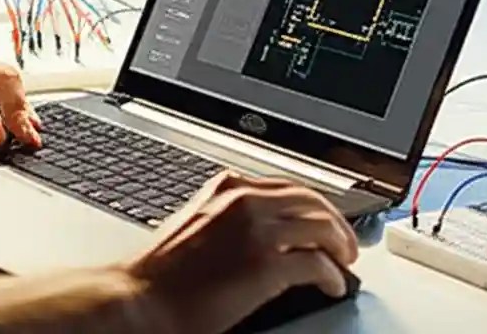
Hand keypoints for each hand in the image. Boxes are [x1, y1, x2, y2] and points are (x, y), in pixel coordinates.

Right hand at [125, 172, 358, 333]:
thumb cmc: (160, 275)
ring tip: (344, 263)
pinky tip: (333, 286)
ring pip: (322, 228)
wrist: (140, 300)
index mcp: (228, 187)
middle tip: (346, 243)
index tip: (326, 219)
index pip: (289, 186)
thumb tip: (266, 231)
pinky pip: (318, 264)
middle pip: (312, 201)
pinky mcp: (267, 264)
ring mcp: (258, 229)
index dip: (315, 205)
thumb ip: (230, 217)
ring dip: (340, 247)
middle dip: (336, 223)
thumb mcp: (197, 226)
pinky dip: (332, 276)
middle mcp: (245, 200)